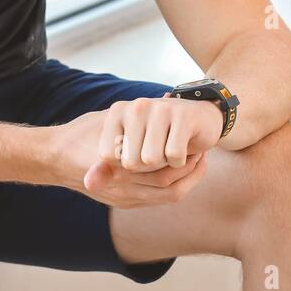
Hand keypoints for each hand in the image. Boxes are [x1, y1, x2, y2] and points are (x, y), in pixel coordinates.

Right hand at [45, 104, 212, 208]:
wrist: (52, 158)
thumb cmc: (79, 135)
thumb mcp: (107, 122)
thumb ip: (134, 120)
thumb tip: (166, 101)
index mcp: (122, 172)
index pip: (166, 176)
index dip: (186, 163)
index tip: (197, 147)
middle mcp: (124, 191)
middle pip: (169, 189)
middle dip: (190, 173)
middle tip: (202, 154)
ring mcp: (123, 198)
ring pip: (164, 196)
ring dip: (184, 180)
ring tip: (195, 161)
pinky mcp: (122, 201)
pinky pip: (154, 198)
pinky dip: (170, 184)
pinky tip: (175, 168)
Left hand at [99, 92, 223, 171]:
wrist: (201, 118)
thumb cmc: (158, 138)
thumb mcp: (126, 151)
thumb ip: (105, 168)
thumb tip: (88, 184)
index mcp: (117, 112)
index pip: (108, 158)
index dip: (123, 166)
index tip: (134, 154)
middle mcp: (137, 106)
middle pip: (131, 162)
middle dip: (145, 167)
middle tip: (156, 151)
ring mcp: (160, 109)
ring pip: (152, 160)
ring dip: (164, 164)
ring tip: (169, 148)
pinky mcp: (183, 116)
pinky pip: (174, 156)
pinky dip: (180, 161)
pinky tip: (184, 146)